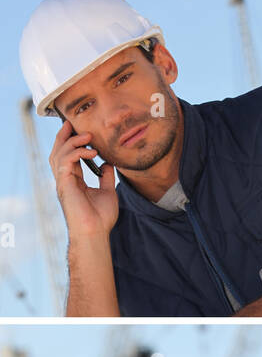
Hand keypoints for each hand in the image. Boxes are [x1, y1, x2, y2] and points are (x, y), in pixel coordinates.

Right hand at [49, 120, 118, 236]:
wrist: (95, 233)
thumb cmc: (101, 218)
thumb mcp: (108, 192)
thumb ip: (106, 177)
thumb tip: (108, 163)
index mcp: (73, 181)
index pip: (68, 156)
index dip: (72, 142)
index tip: (81, 131)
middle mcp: (65, 180)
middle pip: (59, 151)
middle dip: (65, 135)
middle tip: (74, 123)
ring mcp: (62, 181)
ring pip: (60, 152)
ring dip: (73, 141)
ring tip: (89, 136)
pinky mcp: (64, 184)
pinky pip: (66, 160)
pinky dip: (77, 152)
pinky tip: (92, 152)